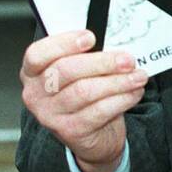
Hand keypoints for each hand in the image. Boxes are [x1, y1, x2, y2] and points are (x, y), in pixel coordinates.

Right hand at [19, 30, 147, 171]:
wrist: (93, 134)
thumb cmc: (85, 93)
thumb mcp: (80, 71)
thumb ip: (87, 55)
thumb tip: (112, 38)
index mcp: (32, 72)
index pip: (37, 54)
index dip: (64, 43)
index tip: (90, 37)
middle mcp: (35, 93)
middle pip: (66, 71)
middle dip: (102, 62)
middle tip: (127, 59)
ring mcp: (50, 115)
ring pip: (85, 91)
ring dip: (118, 82)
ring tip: (138, 76)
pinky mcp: (70, 131)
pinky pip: (99, 111)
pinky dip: (122, 99)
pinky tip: (134, 92)